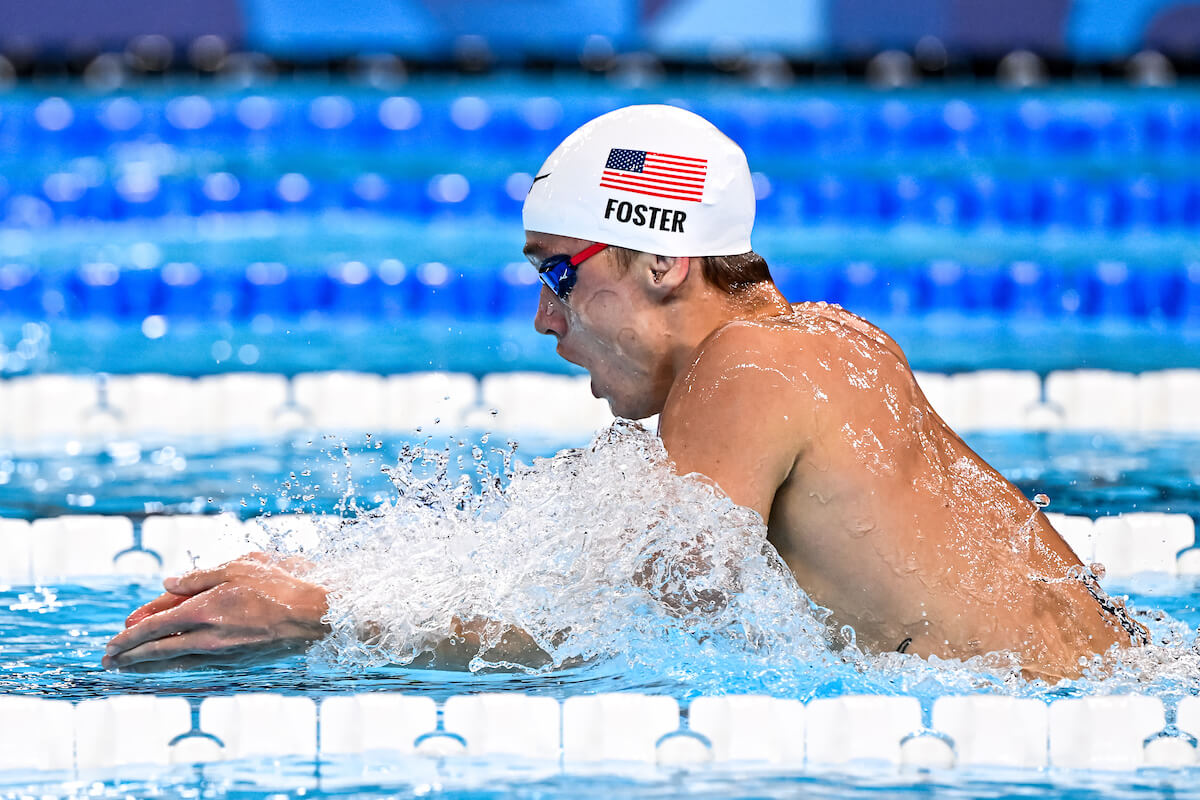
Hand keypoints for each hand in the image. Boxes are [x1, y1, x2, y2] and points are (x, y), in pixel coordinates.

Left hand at [103, 553, 329, 672]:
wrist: (317, 615)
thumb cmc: (282, 583)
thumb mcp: (239, 566)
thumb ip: (199, 576)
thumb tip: (167, 582)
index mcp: (205, 608)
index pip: (155, 624)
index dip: (131, 632)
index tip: (114, 637)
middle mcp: (208, 636)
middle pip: (158, 650)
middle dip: (129, 655)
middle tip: (108, 661)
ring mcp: (223, 654)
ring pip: (175, 663)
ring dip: (147, 666)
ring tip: (128, 668)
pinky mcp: (238, 663)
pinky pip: (197, 666)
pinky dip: (175, 666)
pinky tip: (170, 665)